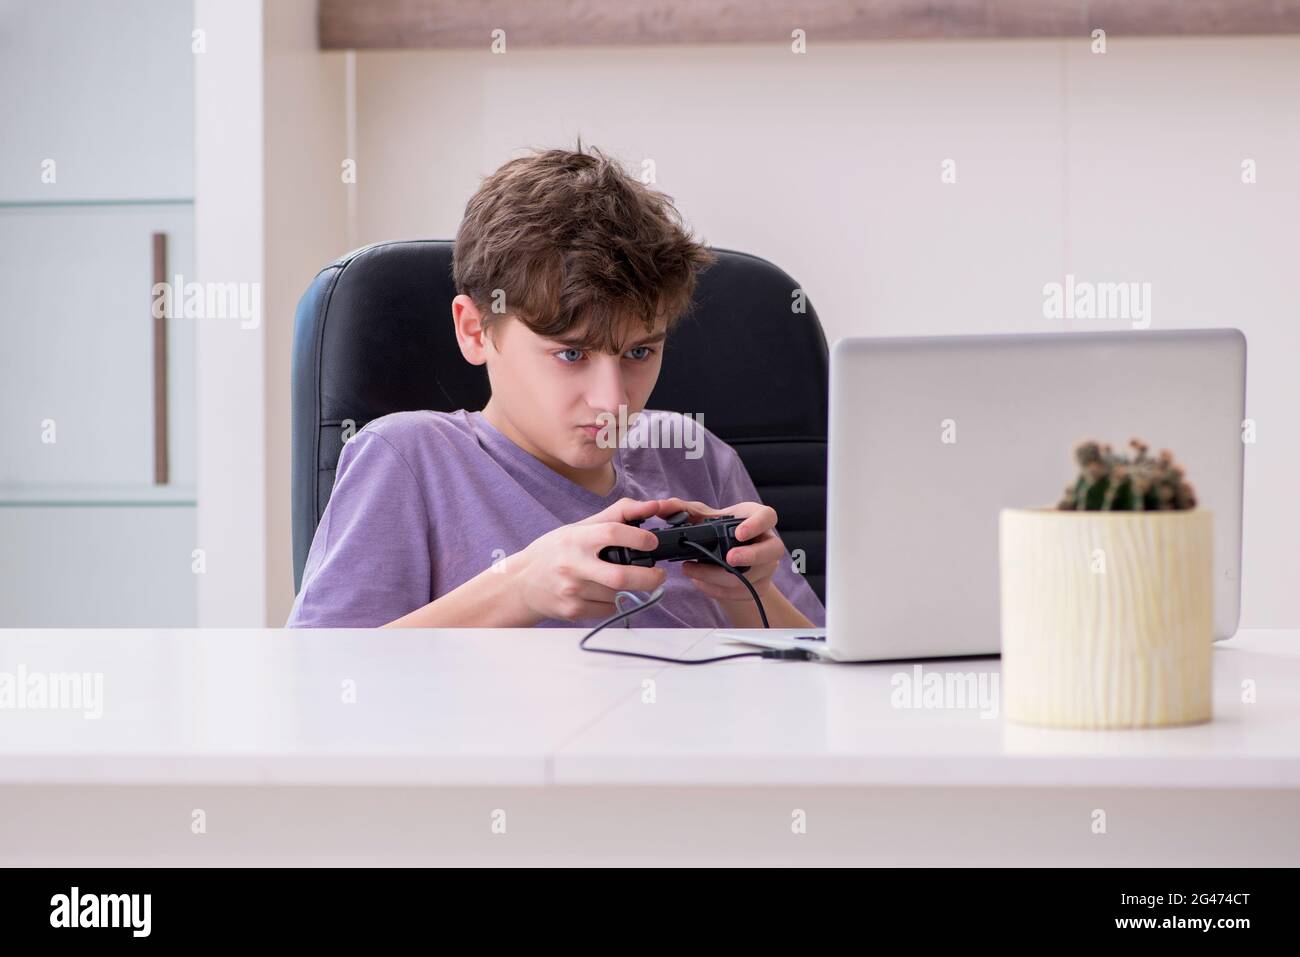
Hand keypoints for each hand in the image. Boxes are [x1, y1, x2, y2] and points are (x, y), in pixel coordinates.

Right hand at [506, 498, 673, 622]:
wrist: (520, 583)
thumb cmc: (553, 552)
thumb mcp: (577, 528)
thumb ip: (614, 516)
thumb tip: (650, 506)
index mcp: (576, 539)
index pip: (613, 533)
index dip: (639, 538)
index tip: (652, 543)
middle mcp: (573, 564)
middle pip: (621, 576)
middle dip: (649, 577)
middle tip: (658, 574)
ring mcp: (572, 590)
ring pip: (617, 594)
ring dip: (627, 589)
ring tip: (619, 580)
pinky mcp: (572, 610)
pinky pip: (607, 608)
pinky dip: (613, 602)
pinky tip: (601, 592)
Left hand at [655, 497, 783, 604]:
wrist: (723, 553)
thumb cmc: (716, 529)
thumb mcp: (699, 516)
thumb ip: (680, 509)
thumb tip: (661, 507)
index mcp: (757, 518)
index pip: (768, 516)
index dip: (757, 525)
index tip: (739, 533)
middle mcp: (767, 542)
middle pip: (772, 550)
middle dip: (750, 556)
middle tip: (728, 559)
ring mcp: (766, 566)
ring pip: (751, 577)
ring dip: (719, 577)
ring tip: (692, 571)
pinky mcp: (760, 586)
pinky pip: (742, 593)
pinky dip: (718, 591)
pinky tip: (700, 582)